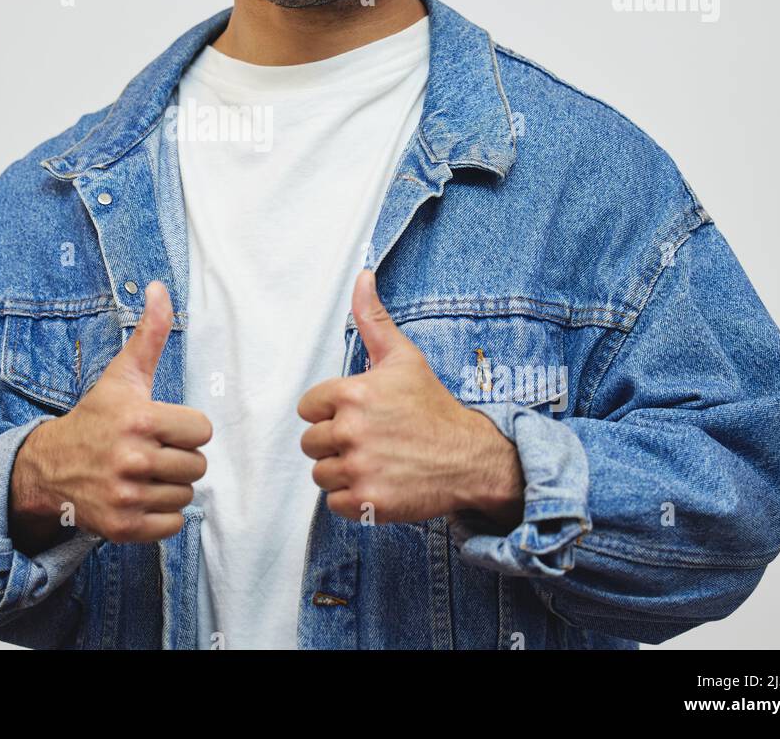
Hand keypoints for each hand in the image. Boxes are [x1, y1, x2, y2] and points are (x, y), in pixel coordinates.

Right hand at [11, 280, 211, 544]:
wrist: (51, 467)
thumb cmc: (96, 418)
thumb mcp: (123, 375)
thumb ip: (150, 333)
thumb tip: (161, 288)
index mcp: (139, 419)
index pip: (201, 430)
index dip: (185, 427)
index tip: (161, 426)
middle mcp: (133, 460)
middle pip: (197, 465)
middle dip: (179, 458)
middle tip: (150, 451)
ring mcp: (127, 496)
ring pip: (186, 495)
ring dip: (170, 486)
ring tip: (142, 473)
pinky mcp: (123, 527)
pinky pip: (173, 525)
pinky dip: (161, 515)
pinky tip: (139, 496)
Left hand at [297, 268, 523, 526]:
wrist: (471, 457)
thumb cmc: (432, 407)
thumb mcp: (403, 358)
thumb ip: (373, 319)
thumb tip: (362, 276)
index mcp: (352, 393)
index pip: (308, 408)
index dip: (330, 413)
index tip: (359, 416)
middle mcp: (352, 430)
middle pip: (311, 443)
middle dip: (335, 444)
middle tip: (371, 441)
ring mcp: (359, 467)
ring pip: (321, 474)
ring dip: (342, 472)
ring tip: (374, 462)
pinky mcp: (367, 501)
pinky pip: (334, 503)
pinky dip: (352, 499)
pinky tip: (378, 484)